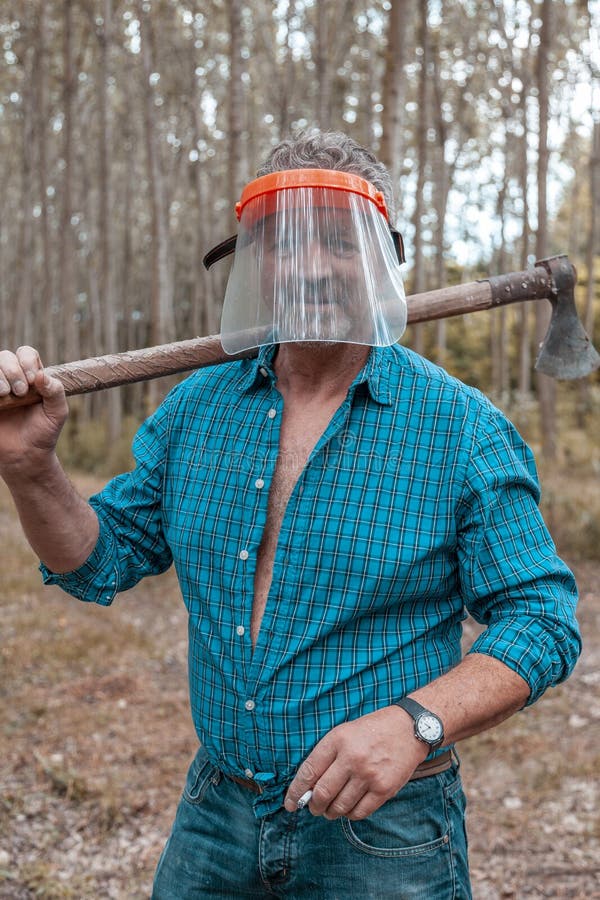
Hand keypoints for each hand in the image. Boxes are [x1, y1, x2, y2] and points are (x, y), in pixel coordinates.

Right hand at [0, 346, 67, 474]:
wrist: (25, 456)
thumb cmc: (43, 433)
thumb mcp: (57, 413)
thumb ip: (55, 392)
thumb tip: (41, 375)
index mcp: (31, 376)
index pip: (26, 353)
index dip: (27, 361)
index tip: (33, 380)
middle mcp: (11, 378)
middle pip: (5, 357)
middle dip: (12, 371)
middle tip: (21, 392)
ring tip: (4, 394)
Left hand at [284, 706, 427, 820]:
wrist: (409, 727)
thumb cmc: (372, 730)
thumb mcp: (344, 733)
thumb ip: (326, 757)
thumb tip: (308, 788)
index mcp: (338, 740)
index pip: (309, 772)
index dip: (296, 792)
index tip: (290, 803)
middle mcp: (352, 758)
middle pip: (322, 794)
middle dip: (313, 806)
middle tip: (313, 808)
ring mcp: (369, 775)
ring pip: (340, 807)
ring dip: (331, 813)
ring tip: (331, 810)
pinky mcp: (384, 789)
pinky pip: (360, 812)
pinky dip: (350, 815)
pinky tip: (349, 808)